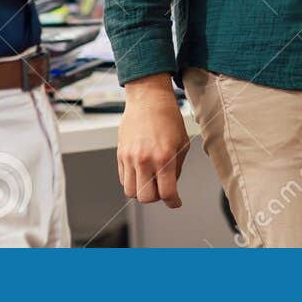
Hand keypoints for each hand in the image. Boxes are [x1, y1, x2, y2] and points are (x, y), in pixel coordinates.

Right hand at [117, 76, 189, 207]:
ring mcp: (130, 158)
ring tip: (150, 180)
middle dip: (156, 197)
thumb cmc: (168, 118)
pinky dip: (132, 181)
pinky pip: (123, 179)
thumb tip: (170, 186)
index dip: (173, 202)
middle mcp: (145, 160)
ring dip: (142, 191)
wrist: (148, 99)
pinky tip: (141, 171)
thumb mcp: (181, 143)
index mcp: (164, 157)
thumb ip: (176, 168)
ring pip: (131, 192)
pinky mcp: (120, 154)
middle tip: (162, 188)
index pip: (166, 193)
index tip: (175, 202)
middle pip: (146, 198)